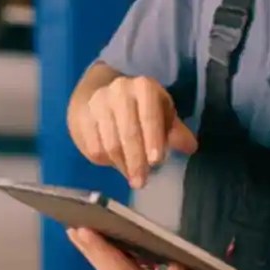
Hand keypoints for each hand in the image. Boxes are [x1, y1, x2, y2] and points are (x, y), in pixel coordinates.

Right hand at [73, 76, 196, 187]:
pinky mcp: (80, 118)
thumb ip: (175, 131)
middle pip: (128, 132)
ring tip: (132, 176)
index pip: (149, 115)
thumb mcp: (161, 114)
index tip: (156, 161)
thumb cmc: (138, 109)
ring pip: (110, 143)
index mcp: (144, 87)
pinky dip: (106, 161)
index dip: (153, 139)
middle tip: (141, 182)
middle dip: (136, 161)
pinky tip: (116, 163)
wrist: (99, 95)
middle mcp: (118, 91)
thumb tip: (189, 146)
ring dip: (122, 165)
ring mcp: (97, 103)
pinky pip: (94, 148)